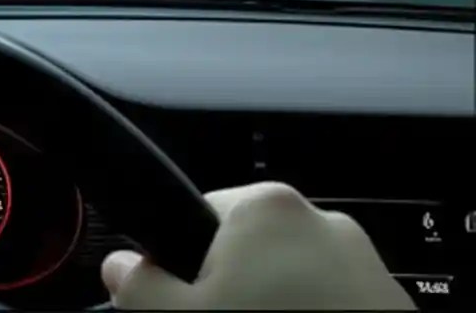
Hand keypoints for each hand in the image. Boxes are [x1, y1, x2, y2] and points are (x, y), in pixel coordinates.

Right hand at [101, 181, 415, 309]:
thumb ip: (139, 284)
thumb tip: (118, 266)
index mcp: (265, 206)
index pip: (199, 215)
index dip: (182, 264)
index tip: (186, 300)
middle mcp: (321, 219)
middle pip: (247, 249)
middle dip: (232, 286)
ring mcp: (364, 260)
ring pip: (291, 279)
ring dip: (273, 304)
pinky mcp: (390, 299)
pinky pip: (330, 301)